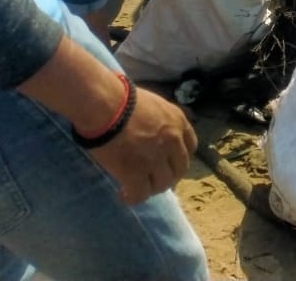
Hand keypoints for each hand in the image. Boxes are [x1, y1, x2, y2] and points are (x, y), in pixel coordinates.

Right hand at [92, 86, 197, 205]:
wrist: (106, 104)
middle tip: (151, 180)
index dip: (177, 157)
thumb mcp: (154, 104)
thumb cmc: (122, 98)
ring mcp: (156, 158)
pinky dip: (133, 198)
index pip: (190, 146)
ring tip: (136, 188)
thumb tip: (152, 131)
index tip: (166, 162)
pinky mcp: (136, 172)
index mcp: (178, 121)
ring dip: (151, 188)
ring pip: (163, 184)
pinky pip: (140, 194)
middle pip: (180, 169)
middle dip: (167, 176)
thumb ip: (160, 121)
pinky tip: (123, 195)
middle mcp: (173, 141)